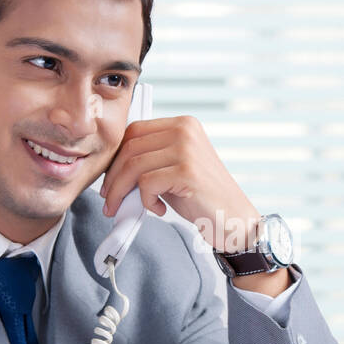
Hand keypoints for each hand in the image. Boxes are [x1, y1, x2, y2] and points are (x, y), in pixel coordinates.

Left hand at [98, 114, 259, 252]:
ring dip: (121, 192)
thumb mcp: (174, 169)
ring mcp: (187, 149)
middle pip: (130, 147)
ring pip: (134, 166)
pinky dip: (145, 200)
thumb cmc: (202, 197)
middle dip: (113, 177)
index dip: (116, 157)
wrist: (234, 219)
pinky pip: (146, 183)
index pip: (134, 131)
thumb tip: (112, 168)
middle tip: (109, 200)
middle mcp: (185, 130)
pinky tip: (158, 209)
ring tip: (124, 208)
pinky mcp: (186, 171)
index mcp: (183, 124)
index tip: (109, 180)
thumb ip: (150, 159)